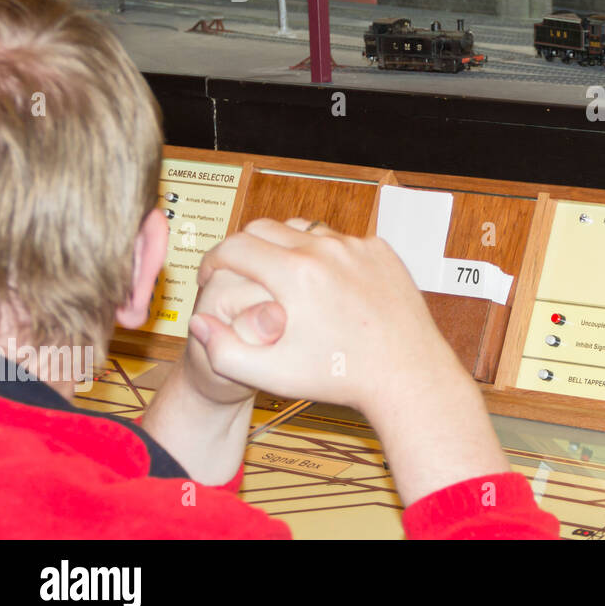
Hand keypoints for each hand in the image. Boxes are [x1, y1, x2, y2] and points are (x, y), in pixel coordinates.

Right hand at [190, 218, 467, 415]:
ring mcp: (356, 246)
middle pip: (264, 229)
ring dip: (283, 248)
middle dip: (242, 248)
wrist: (406, 372)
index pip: (234, 247)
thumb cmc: (339, 377)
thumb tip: (198, 321)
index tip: (210, 276)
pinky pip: (340, 241)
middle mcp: (325, 250)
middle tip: (237, 272)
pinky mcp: (379, 250)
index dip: (212, 261)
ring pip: (303, 231)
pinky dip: (323, 255)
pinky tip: (322, 285)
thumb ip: (223, 350)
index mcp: (294, 274)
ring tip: (277, 277)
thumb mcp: (271, 375)